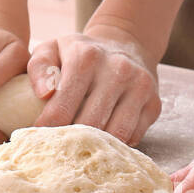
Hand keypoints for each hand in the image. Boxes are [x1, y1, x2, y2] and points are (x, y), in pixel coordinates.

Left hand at [25, 22, 160, 144]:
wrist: (125, 44)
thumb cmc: (81, 54)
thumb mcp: (53, 49)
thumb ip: (39, 68)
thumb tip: (44, 94)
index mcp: (87, 57)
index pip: (62, 107)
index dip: (47, 128)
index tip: (40, 137)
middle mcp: (117, 69)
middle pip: (89, 124)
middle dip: (71, 141)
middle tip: (59, 148)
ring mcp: (140, 87)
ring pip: (115, 134)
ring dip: (96, 146)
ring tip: (81, 148)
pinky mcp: (154, 104)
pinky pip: (133, 137)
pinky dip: (117, 144)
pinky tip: (105, 138)